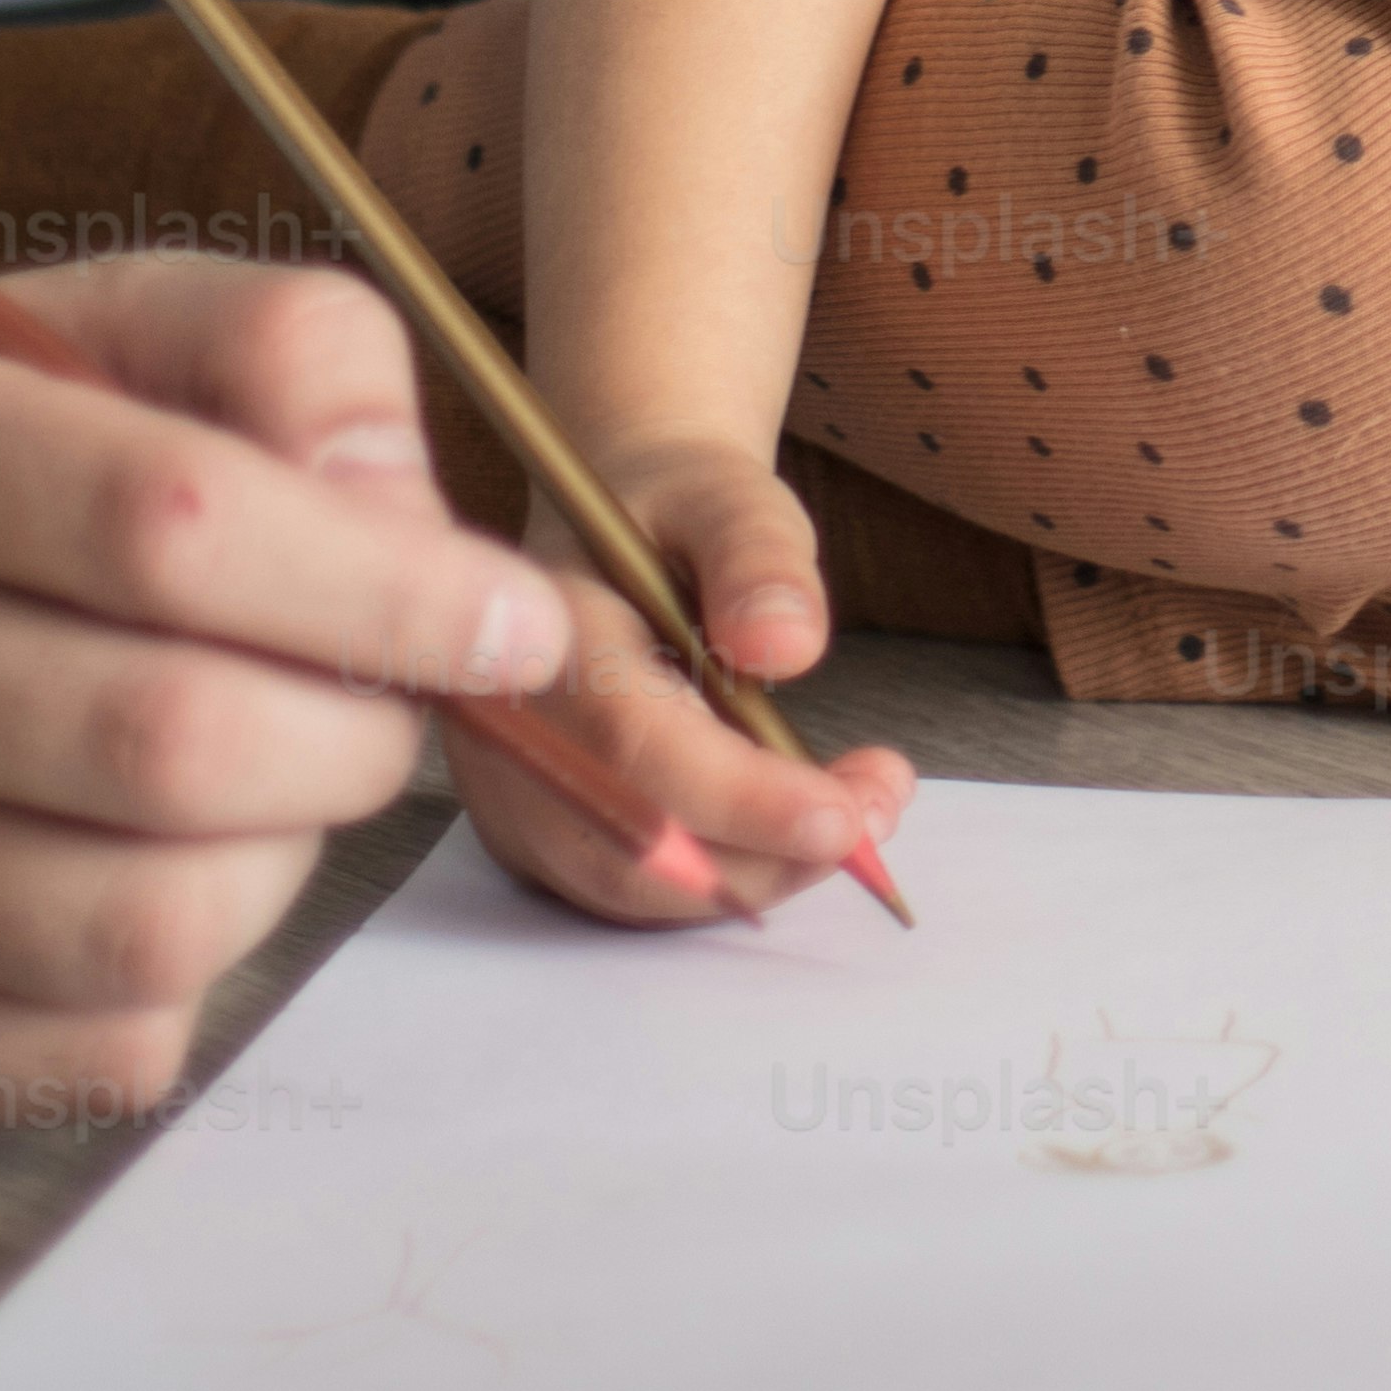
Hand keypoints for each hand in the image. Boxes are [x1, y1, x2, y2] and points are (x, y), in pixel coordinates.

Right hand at [0, 257, 907, 1122]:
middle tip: (386, 709)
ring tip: (266, 787)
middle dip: (355, 736)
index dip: (385, 586)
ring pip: (148, 926)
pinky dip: (192, 981)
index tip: (512, 623)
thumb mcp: (106, 329)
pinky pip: (96, 1051)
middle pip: (174, 744)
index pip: (168, 523)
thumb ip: (292, 355)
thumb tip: (413, 526)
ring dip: (284, 865)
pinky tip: (153, 874)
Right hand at [447, 434, 890, 931]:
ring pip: (635, 888)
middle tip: (880, 807)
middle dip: (771, 854)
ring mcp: (512, 792)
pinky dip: (723, 877)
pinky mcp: (535, 832)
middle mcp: (510, 729)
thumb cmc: (674, 512)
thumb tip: (786, 648)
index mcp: (548, 635)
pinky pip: (629, 892)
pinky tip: (791, 825)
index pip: (635, 743)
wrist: (611, 527)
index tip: (845, 816)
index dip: (743, 797)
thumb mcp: (729, 498)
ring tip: (859, 808)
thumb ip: (758, 558)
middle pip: (634, 845)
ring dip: (761, 873)